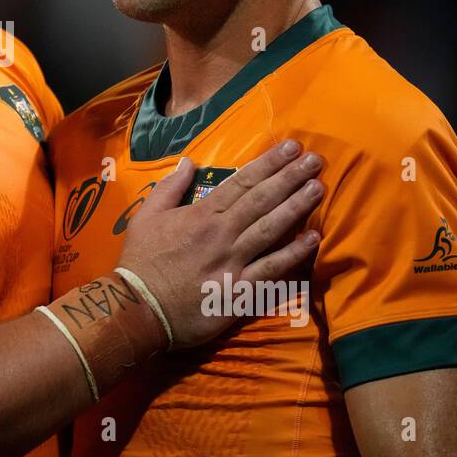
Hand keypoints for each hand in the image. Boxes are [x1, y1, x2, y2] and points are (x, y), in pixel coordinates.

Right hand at [116, 139, 323, 347]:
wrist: (139, 309)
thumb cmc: (141, 262)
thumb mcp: (146, 217)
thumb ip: (170, 188)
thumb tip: (189, 161)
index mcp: (201, 214)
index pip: (241, 182)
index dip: (268, 163)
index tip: (291, 148)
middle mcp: (222, 234)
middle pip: (262, 200)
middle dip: (290, 177)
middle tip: (315, 160)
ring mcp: (233, 262)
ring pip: (271, 229)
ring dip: (297, 207)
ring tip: (318, 187)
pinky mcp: (240, 290)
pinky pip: (272, 269)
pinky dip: (294, 254)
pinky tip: (313, 238)